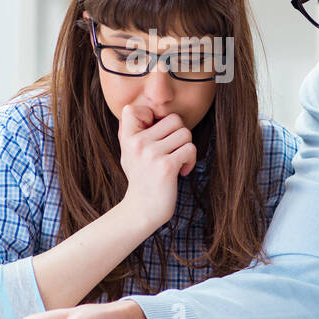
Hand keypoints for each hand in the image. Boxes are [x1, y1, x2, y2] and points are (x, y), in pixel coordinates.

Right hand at [117, 104, 196, 230]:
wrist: (142, 210)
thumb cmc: (140, 178)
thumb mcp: (128, 152)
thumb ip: (135, 130)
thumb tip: (148, 109)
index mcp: (127, 137)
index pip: (137, 108)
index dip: (153, 117)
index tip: (156, 135)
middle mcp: (138, 143)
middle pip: (174, 119)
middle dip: (179, 134)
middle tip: (173, 150)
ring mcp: (152, 154)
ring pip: (185, 133)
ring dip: (186, 148)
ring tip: (176, 161)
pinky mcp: (166, 166)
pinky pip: (190, 149)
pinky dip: (190, 161)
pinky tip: (181, 171)